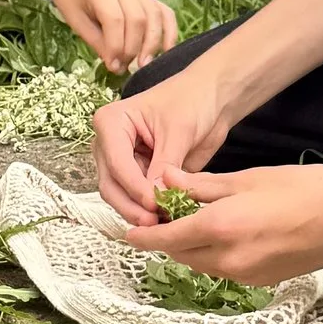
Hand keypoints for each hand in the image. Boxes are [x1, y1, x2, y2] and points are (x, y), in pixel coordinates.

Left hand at [46, 0, 175, 73]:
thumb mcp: (75, 19)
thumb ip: (96, 41)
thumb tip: (116, 65)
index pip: (115, 20)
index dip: (116, 46)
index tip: (113, 67)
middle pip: (138, 19)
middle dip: (134, 48)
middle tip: (125, 68)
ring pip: (154, 16)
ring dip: (153, 43)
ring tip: (144, 64)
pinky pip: (165, 12)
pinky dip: (169, 31)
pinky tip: (166, 50)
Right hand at [93, 65, 236, 222]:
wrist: (212, 99)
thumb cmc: (193, 101)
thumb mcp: (178, 131)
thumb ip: (165, 166)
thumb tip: (155, 199)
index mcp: (111, 123)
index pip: (117, 164)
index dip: (135, 189)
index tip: (155, 205)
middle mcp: (110, 145)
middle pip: (111, 185)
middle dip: (132, 206)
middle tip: (155, 223)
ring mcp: (123, 162)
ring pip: (121, 197)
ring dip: (139, 213)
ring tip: (163, 223)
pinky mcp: (138, 176)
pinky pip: (137, 200)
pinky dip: (150, 211)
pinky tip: (166, 219)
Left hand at [107, 159, 322, 285]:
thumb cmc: (305, 187)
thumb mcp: (247, 179)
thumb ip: (201, 186)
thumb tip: (165, 181)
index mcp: (220, 227)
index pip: (166, 238)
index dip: (143, 236)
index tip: (128, 232)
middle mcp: (228, 259)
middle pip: (181, 255)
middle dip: (169, 240)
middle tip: (165, 218)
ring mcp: (246, 276)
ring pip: (203, 265)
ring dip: (193, 248)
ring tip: (197, 223)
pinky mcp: (263, 283)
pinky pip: (226, 270)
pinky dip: (218, 255)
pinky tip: (230, 235)